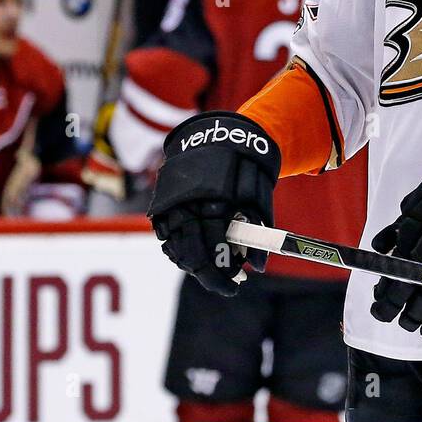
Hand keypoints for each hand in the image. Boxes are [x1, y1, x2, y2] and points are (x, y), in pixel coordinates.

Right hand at [147, 111, 279, 294]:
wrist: (216, 136)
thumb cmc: (244, 168)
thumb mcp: (258, 194)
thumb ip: (259, 229)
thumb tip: (260, 267)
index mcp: (214, 201)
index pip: (215, 249)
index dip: (225, 271)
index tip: (237, 282)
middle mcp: (188, 204)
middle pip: (194, 254)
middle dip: (210, 275)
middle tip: (228, 285)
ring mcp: (171, 205)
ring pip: (176, 249)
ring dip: (194, 266)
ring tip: (213, 271)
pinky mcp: (161, 205)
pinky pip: (166, 238)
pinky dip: (179, 252)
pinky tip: (194, 258)